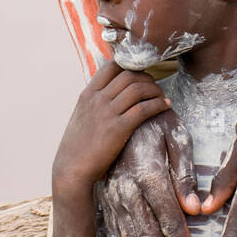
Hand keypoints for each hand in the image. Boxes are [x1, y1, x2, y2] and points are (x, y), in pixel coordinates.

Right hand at [51, 59, 171, 190]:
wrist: (71, 170)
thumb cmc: (77, 147)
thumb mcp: (81, 116)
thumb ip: (94, 102)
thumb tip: (109, 93)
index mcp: (88, 94)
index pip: (111, 66)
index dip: (130, 65)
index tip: (140, 74)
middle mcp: (97, 99)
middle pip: (129, 74)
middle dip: (146, 77)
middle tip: (154, 86)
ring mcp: (107, 113)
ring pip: (138, 88)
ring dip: (155, 90)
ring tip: (162, 96)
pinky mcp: (118, 128)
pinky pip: (143, 109)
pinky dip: (158, 104)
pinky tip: (165, 106)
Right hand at [100, 106, 199, 236]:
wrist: (117, 108)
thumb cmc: (155, 121)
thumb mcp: (176, 137)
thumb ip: (184, 174)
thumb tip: (197, 209)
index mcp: (149, 176)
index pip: (170, 221)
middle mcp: (128, 191)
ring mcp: (113, 198)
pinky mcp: (105, 200)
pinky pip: (113, 234)